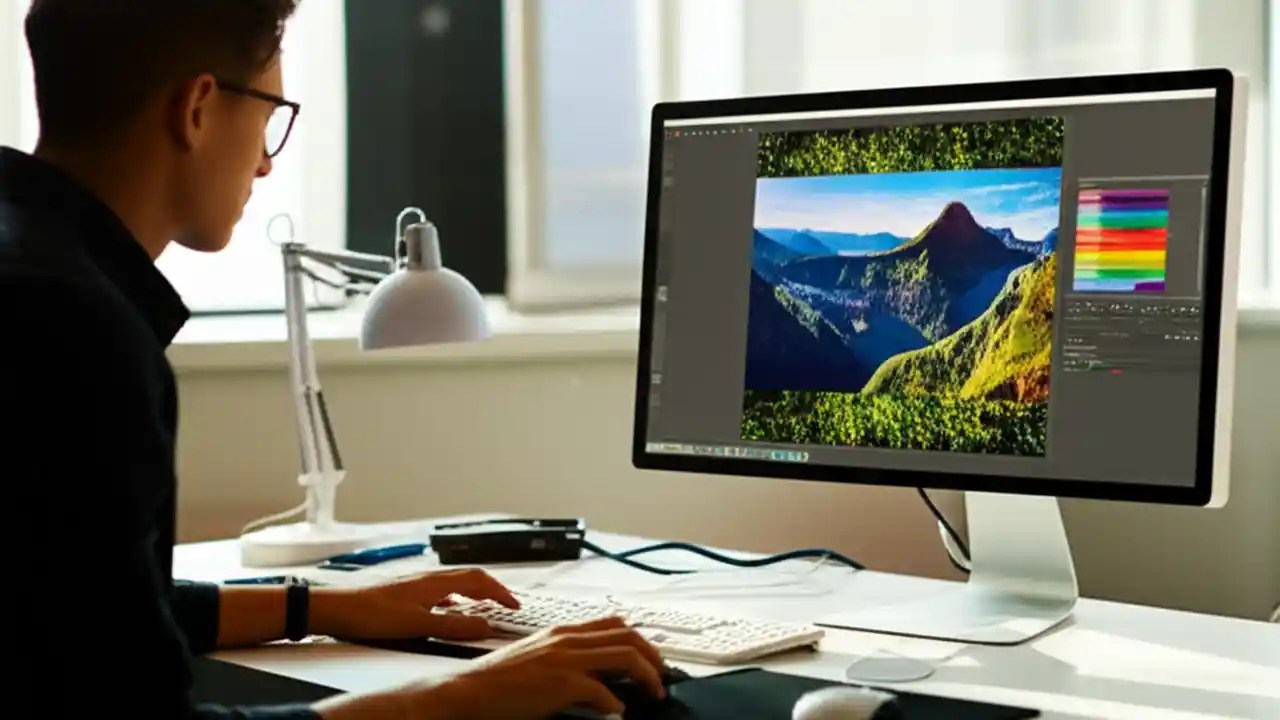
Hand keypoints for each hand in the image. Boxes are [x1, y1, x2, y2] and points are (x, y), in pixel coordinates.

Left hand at [309, 568, 517, 641]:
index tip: (513, 605)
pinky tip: (447, 610)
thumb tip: (483, 626)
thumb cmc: (370, 612)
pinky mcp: (404, 592)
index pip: (479, 579)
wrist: (335, 607)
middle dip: (491, 590)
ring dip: (473, 593)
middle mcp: (427, 578)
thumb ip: (453, 626)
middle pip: (469, 577)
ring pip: (454, 583)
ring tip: (482, 607)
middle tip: (504, 605)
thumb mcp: (418, 625)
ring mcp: (415, 584)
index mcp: (435, 581)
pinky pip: (439, 590)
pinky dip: (454, 598)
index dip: (500, 591)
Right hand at [415, 616, 666, 718]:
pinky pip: (604, 693)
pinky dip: (616, 705)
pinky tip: (617, 714)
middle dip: (654, 656)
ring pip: (626, 656)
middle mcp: (568, 638)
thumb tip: (595, 673)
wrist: (469, 690)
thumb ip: (566, 656)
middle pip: (629, 635)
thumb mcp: (538, 657)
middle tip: (661, 677)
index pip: (615, 623)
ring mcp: (566, 658)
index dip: (640, 640)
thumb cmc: (498, 679)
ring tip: (653, 693)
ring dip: (648, 677)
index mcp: (563, 631)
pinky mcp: (561, 683)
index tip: (652, 658)